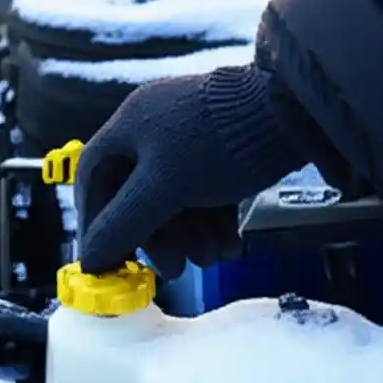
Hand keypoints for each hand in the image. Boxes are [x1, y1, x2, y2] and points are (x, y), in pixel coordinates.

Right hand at [75, 64, 305, 278]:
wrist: (292, 113)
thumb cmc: (219, 143)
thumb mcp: (163, 189)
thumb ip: (123, 225)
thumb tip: (89, 260)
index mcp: (131, 124)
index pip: (94, 174)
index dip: (95, 218)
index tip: (104, 255)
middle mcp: (157, 127)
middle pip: (139, 194)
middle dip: (159, 236)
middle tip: (174, 268)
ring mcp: (193, 138)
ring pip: (177, 200)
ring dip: (191, 236)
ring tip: (210, 259)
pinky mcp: (225, 151)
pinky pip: (207, 194)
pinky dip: (214, 223)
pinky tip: (229, 247)